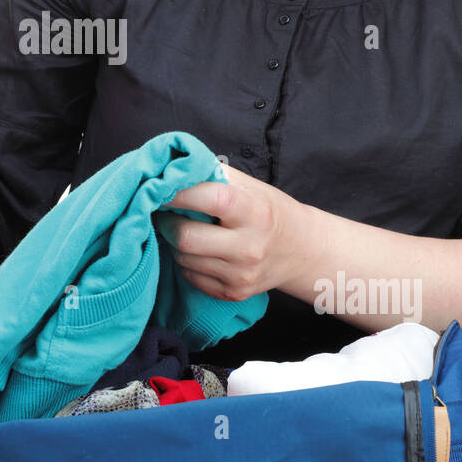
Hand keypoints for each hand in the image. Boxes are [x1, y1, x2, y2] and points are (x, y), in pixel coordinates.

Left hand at [155, 162, 319, 301]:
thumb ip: (214, 175)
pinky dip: (186, 261)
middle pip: (186, 238)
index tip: (160, 186)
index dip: (178, 192)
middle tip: (164, 211)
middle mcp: (249, 247)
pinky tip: (198, 250)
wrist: (300, 250)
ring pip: (183, 259)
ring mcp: (241, 275)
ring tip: (184, 228)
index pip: (210, 199)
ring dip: (175, 242)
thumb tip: (172, 168)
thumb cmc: (267, 210)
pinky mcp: (233, 293)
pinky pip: (190, 276)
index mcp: (255, 212)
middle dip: (167, 222)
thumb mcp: (250, 186)